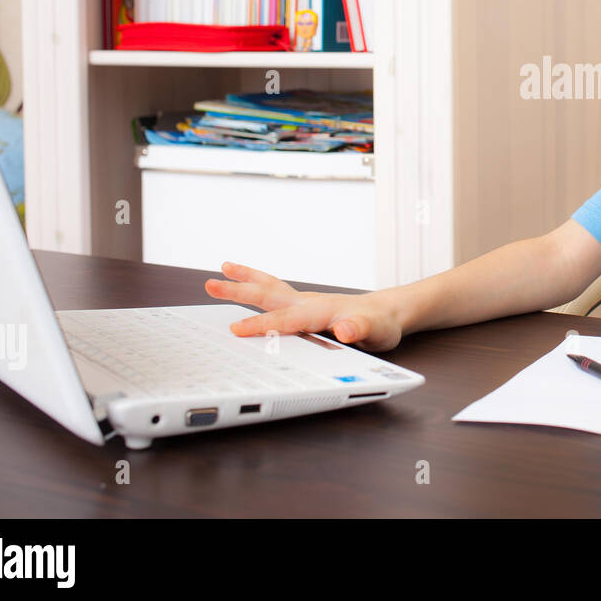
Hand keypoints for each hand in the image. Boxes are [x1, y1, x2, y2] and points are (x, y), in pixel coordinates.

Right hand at [204, 261, 403, 351]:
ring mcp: (305, 303)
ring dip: (246, 280)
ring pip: (270, 289)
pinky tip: (249, 288)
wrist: (390, 313)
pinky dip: (258, 288)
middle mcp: (308, 303)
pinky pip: (277, 295)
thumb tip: (345, 329)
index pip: (285, 320)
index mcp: (319, 311)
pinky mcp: (306, 307)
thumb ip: (360, 330)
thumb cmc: (382, 324)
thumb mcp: (376, 331)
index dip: (261, 326)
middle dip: (239, 290)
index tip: (236, 330)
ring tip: (222, 268)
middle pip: (268, 295)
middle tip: (210, 284)